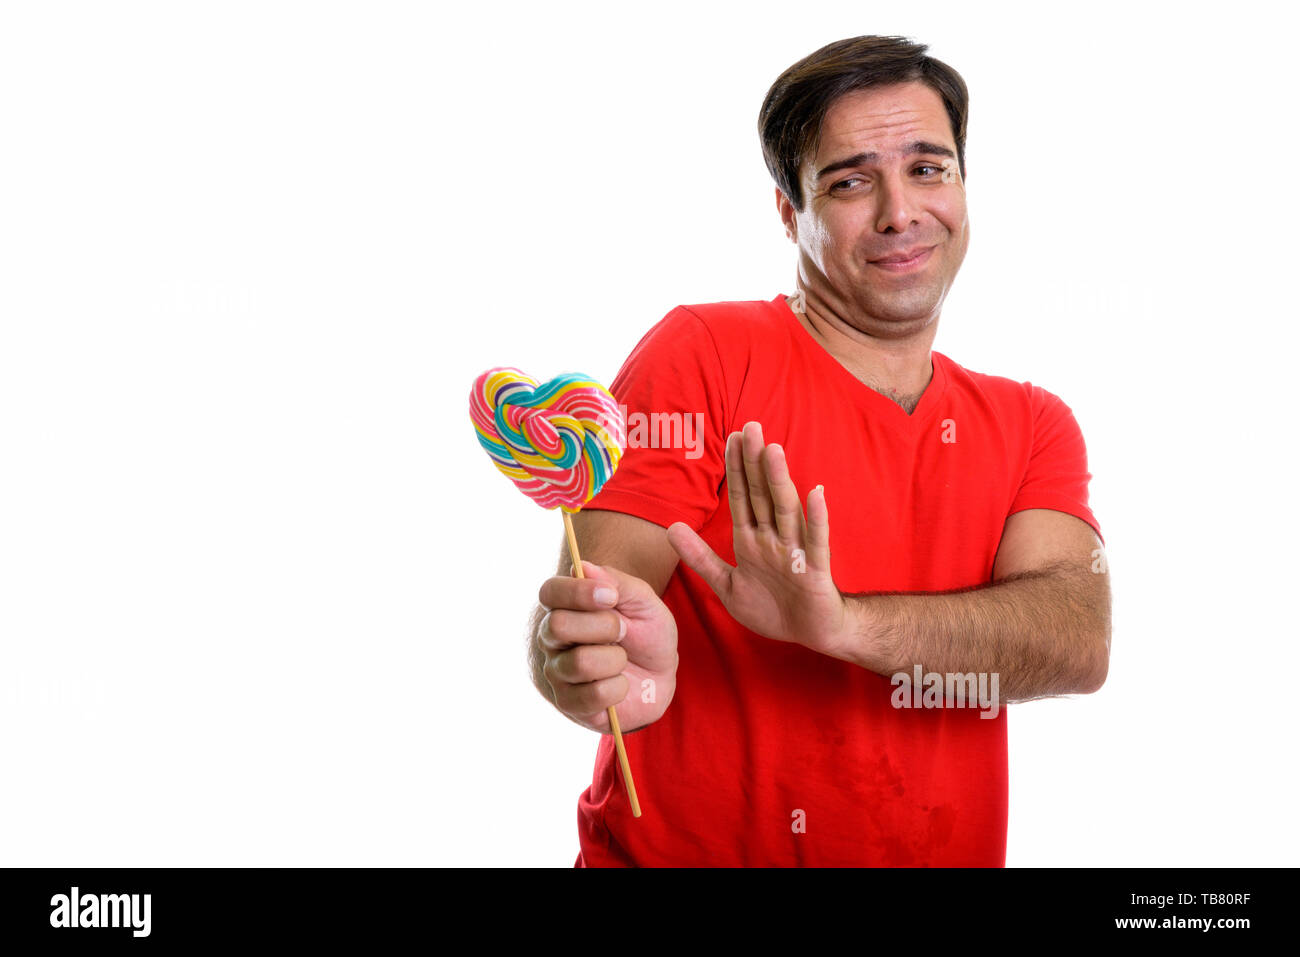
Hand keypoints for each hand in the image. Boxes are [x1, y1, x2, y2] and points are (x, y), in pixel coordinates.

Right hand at [536, 560, 677, 732]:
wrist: (660, 678)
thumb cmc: (646, 634)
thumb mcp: (644, 602)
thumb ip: (617, 583)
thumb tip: (582, 566)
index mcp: (564, 608)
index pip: (549, 592)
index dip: (578, 592)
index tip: (611, 596)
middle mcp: (552, 640)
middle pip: (557, 625)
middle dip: (603, 626)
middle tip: (623, 629)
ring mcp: (558, 673)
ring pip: (579, 662)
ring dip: (615, 659)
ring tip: (622, 659)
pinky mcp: (570, 704)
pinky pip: (593, 695)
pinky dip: (618, 687)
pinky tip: (620, 684)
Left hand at [666, 421, 847, 654]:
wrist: (810, 634)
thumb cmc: (772, 608)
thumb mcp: (727, 585)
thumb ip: (701, 558)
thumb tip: (671, 529)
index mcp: (752, 540)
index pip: (742, 498)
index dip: (736, 469)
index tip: (731, 438)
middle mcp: (773, 538)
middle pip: (762, 494)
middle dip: (755, 462)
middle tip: (750, 426)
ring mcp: (795, 550)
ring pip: (786, 509)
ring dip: (780, 480)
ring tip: (773, 450)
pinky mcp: (815, 568)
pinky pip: (816, 540)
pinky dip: (816, 518)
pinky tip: (816, 493)